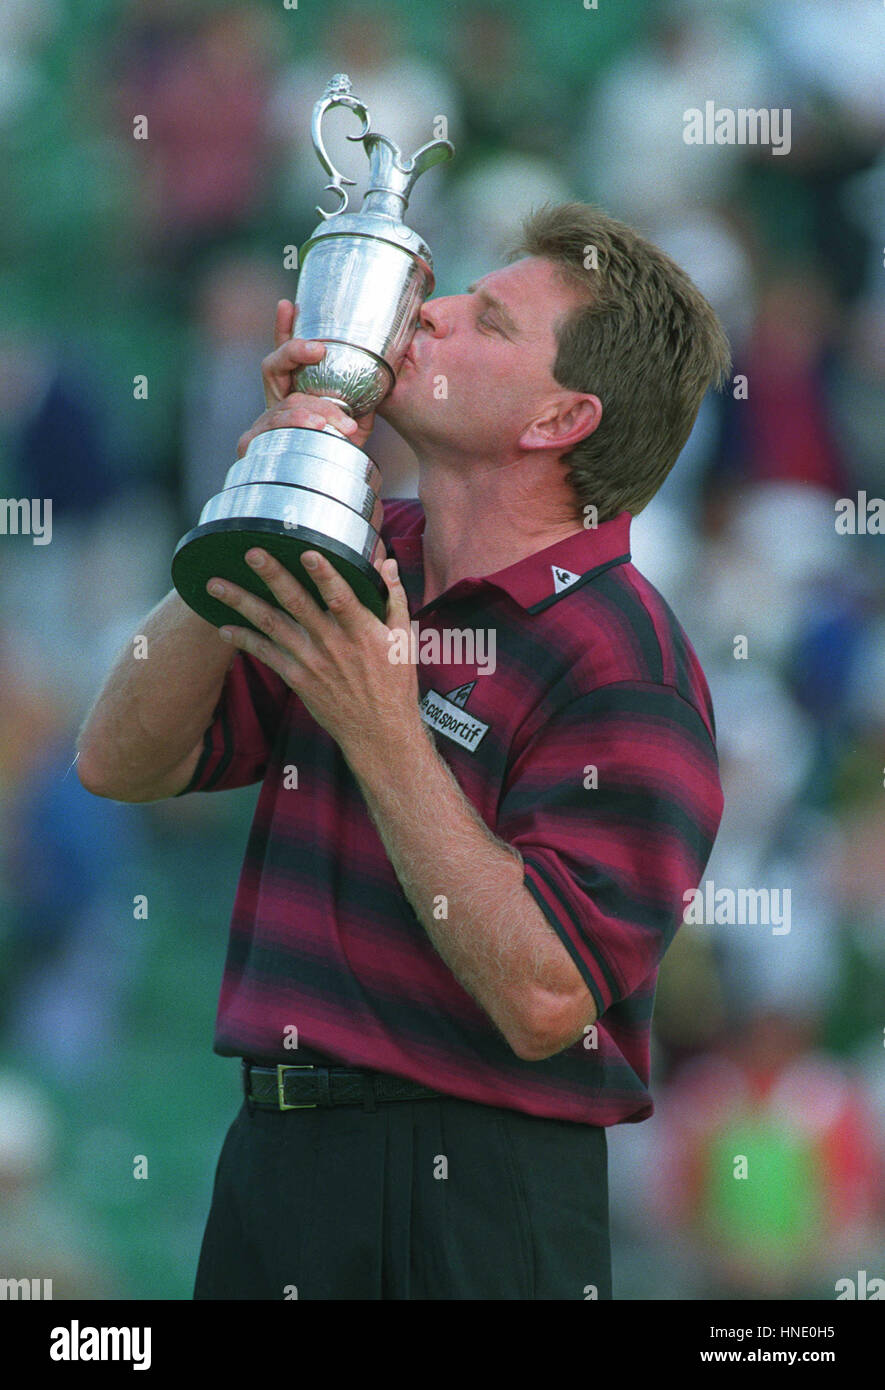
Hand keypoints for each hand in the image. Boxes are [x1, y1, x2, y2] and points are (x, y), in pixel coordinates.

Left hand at [207, 548, 421, 763]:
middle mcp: (333, 644)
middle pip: (298, 604)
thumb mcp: (404, 639)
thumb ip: (395, 597)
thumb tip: (386, 562)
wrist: (379, 733)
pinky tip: (223, 627)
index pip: (341, 598)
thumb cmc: (394, 684)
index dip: (324, 575)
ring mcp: (311, 662)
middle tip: (251, 552)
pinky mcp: (297, 679)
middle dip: (273, 576)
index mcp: (362, 632)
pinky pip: (265, 655)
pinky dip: (244, 640)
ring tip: (216, 584)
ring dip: (242, 603)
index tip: (307, 552)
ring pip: (272, 625)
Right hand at [239, 299, 375, 456]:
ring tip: (343, 421)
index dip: (284, 327)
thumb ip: (363, 399)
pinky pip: (275, 426)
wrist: (321, 491)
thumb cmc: (336, 453)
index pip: (287, 355)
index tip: (289, 304)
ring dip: (318, 407)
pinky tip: (316, 427)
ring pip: (288, 400)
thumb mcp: (356, 422)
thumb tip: (387, 373)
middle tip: (320, 349)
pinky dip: (298, 424)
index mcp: (294, 391)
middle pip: (274, 364)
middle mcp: (275, 401)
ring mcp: (263, 421)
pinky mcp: (254, 443)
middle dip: (296, 351)